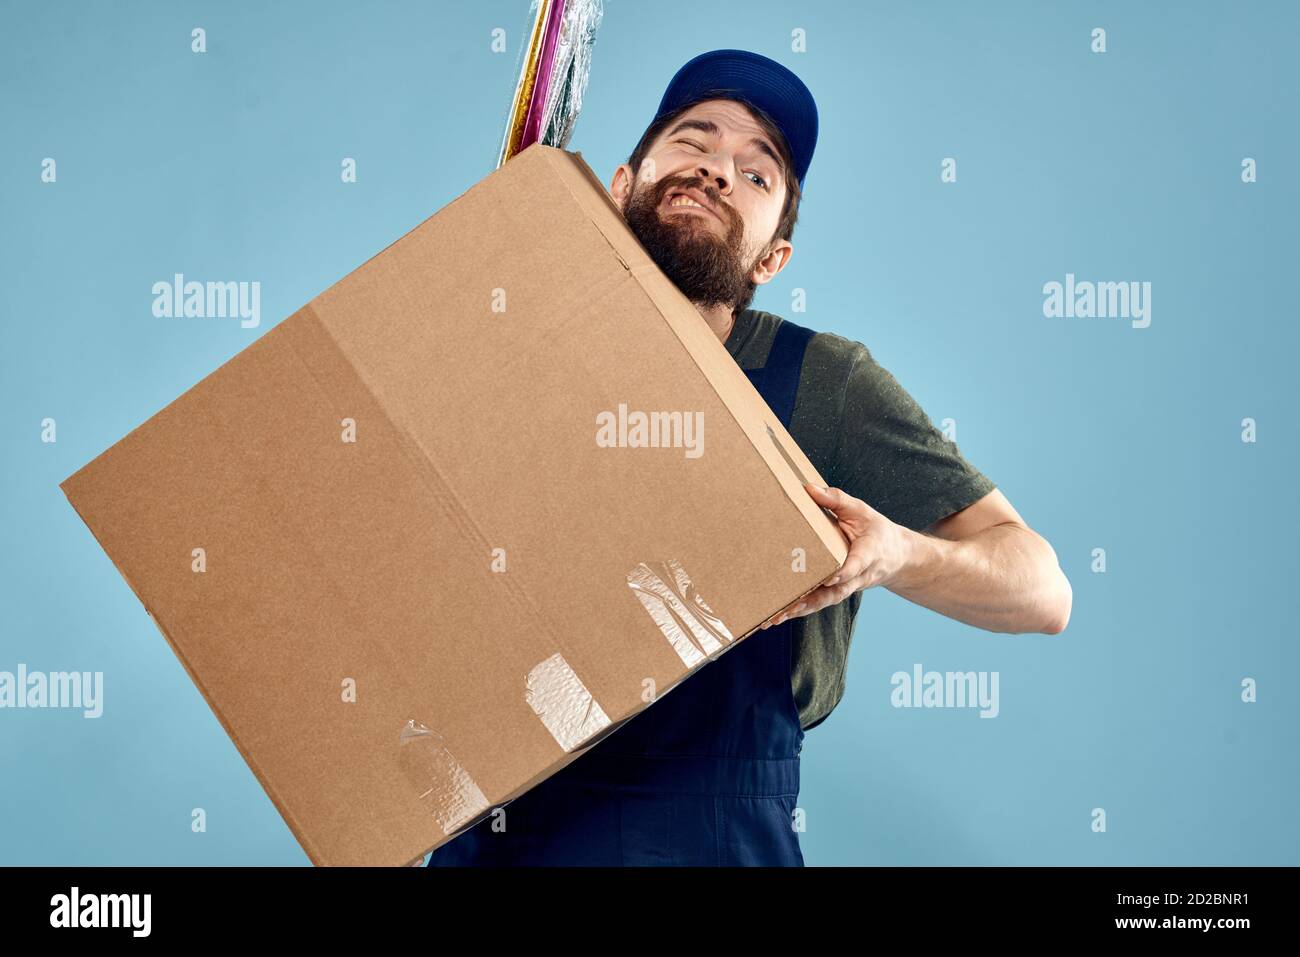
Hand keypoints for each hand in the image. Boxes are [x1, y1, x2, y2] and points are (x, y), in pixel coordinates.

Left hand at [760, 484, 913, 628]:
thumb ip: (837, 499)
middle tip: (789, 607)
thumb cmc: (876, 530)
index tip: (829, 577)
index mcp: (868, 553)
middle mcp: (857, 575)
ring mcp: (846, 586)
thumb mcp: (861, 510)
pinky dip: (798, 610)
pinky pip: (818, 602)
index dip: (843, 572)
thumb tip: (808, 487)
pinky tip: (776, 616)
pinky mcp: (836, 590)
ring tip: (774, 618)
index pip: (856, 565)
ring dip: (799, 611)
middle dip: (812, 601)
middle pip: (835, 592)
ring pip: (824, 602)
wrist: (895, 556)